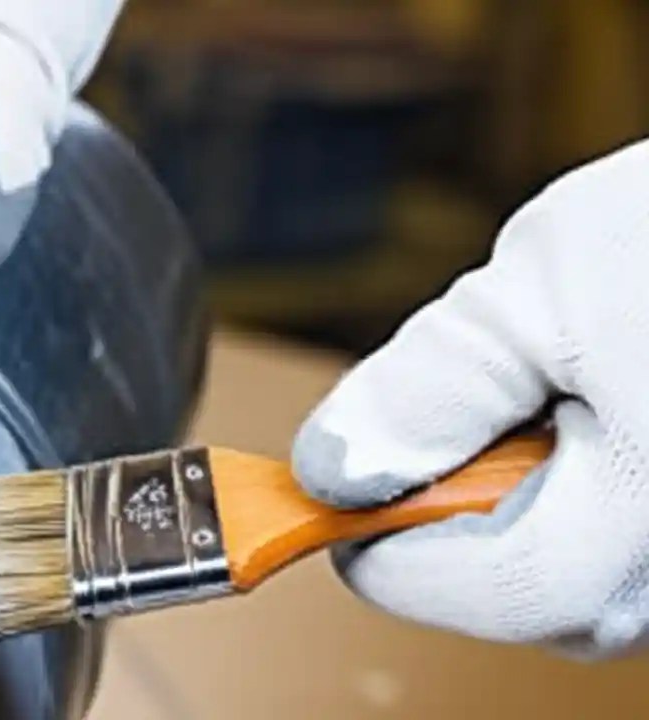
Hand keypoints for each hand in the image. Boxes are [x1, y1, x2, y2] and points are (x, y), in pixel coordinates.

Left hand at [292, 139, 648, 658]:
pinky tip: (567, 423)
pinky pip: (626, 553)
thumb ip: (429, 388)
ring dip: (509, 514)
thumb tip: (338, 466)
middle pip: (541, 598)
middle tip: (417, 445)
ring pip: (585, 583)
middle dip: (449, 528)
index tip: (331, 513)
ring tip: (522, 402)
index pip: (501, 590)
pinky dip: (566, 506)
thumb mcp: (540, 289)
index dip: (393, 560)